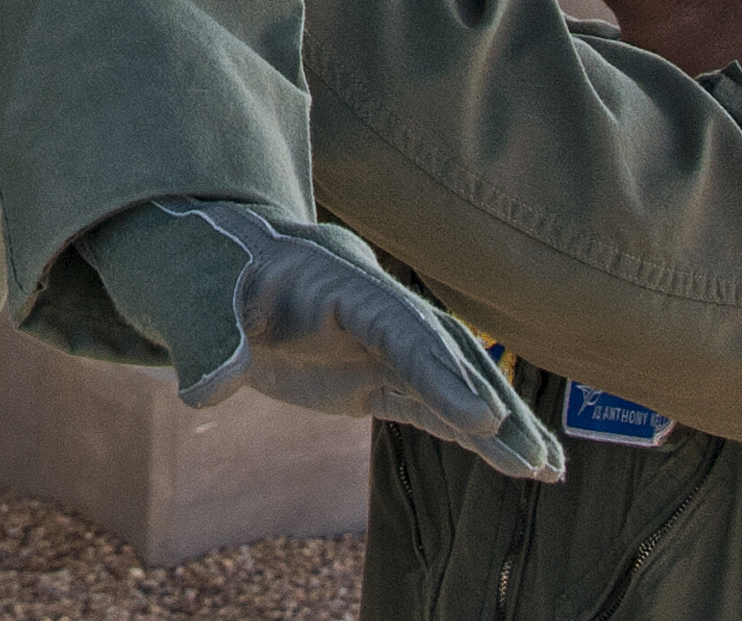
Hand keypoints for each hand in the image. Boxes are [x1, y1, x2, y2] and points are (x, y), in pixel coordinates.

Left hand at [163, 200, 561, 479]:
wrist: (210, 272)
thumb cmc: (202, 280)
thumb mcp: (194, 302)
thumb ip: (206, 342)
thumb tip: (205, 389)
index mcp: (334, 278)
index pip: (399, 325)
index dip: (440, 370)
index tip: (480, 417)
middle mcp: (372, 306)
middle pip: (442, 351)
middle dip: (489, 402)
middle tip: (534, 457)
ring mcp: (379, 342)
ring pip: (450, 381)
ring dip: (499, 425)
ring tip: (547, 470)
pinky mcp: (376, 375)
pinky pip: (432, 406)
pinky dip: (472, 434)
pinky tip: (517, 463)